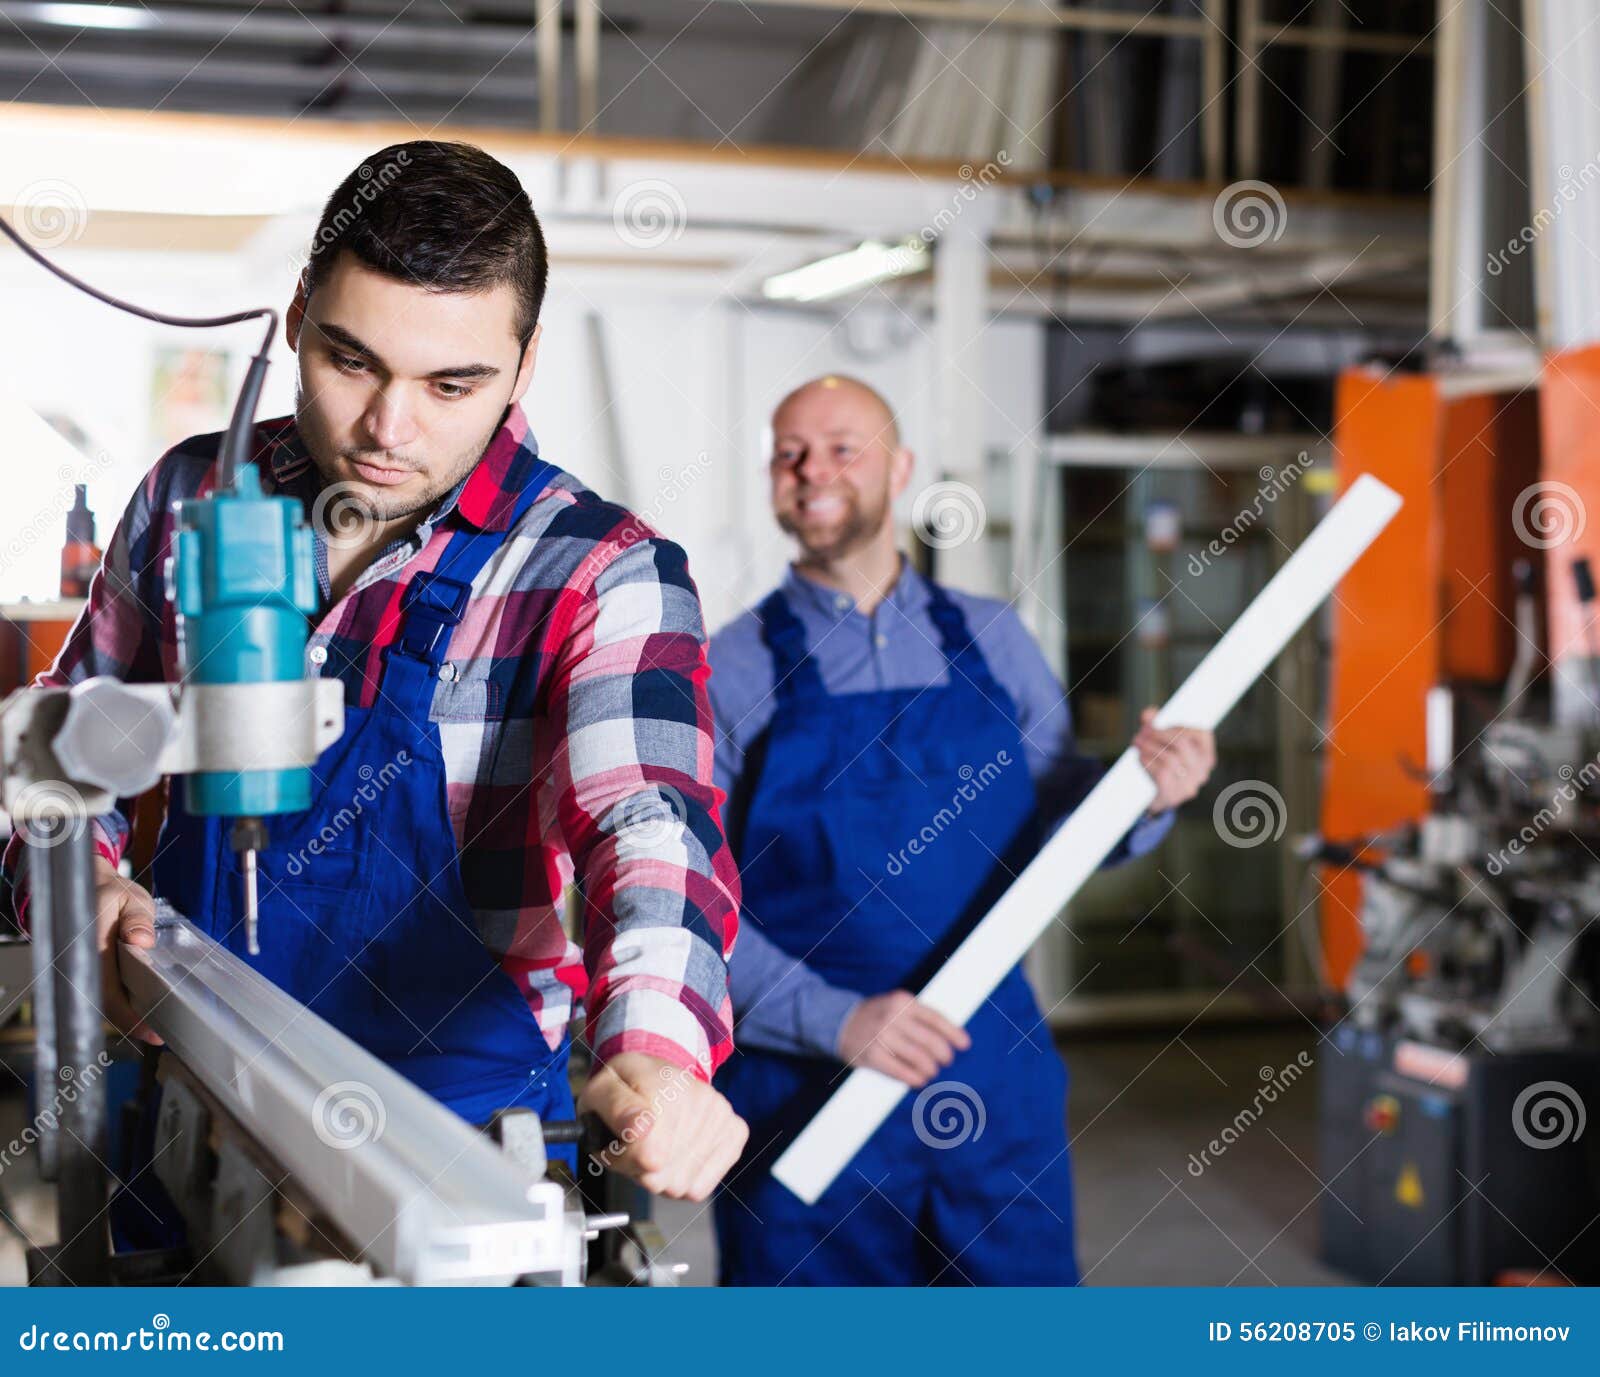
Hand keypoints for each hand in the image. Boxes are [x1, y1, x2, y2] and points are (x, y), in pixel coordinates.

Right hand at [95, 855, 161, 1045]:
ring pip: (104, 1002)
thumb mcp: (130, 898)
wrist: (92, 887)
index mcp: (91, 945)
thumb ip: (137, 918)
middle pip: (104, 1004)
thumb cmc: (112, 894)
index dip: (128, 1015)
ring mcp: (84, 969)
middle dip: (131, 1023)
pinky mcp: (91, 971)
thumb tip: (141, 939)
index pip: (107, 990)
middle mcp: (83, 963)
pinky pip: (105, 993)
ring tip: (157, 1028)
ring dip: (128, 1017)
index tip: (150, 1030)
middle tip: (160, 1036)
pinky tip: (145, 1011)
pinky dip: (124, 1004)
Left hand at [577, 1052, 747, 1200]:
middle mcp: (699, 1098)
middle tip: (635, 1145)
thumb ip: (616, 1109)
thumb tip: (640, 1127)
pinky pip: (700, 1187)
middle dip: (639, 1170)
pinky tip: (678, 1155)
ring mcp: (720, 1115)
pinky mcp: (735, 1132)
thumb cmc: (628, 1087)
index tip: (618, 1143)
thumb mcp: (601, 1091)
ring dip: (661, 1177)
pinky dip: (685, 1179)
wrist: (660, 1074)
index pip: (646, 1157)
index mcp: (662, 1084)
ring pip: (679, 1186)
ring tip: (655, 1148)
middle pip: (659, 1178)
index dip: (622, 1160)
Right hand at [836, 991, 969, 1086]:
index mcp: (902, 1001)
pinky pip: (902, 1071)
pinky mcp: (872, 1055)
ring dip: (930, 1069)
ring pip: (919, 1058)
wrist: (838, 1021)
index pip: (935, 1018)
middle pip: (930, 1041)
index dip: (953, 1033)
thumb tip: (950, 1037)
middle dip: (943, 1054)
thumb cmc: (876, 1015)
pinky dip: (914, 1078)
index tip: (965, 1044)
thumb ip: (919, 1017)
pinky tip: (919, 1080)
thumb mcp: (895, 1005)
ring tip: (931, 1071)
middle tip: (946, 1060)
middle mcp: (893, 1017)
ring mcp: (882, 1036)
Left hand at [1133, 708, 1215, 814]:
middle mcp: (1202, 770)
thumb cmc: (1162, 763)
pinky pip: (1162, 774)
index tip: (1160, 722)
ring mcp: (1189, 785)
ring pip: (1170, 759)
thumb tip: (1148, 714)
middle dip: (1159, 734)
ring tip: (1137, 742)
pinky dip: (1148, 762)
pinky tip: (1140, 757)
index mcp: (1205, 755)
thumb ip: (1155, 724)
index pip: (1201, 733)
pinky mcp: (1174, 795)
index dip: (1178, 725)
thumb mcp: (1160, 741)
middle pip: (1182, 744)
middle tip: (1143, 731)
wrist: (1155, 796)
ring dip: (1150, 748)